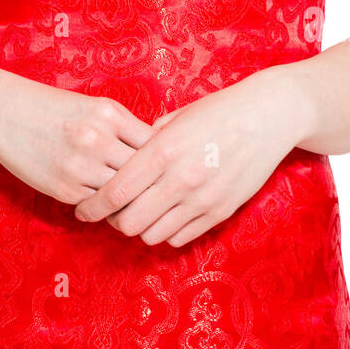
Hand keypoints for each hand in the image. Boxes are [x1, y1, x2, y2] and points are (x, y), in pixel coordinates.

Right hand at [0, 72, 153, 205]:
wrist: (2, 112)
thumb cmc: (52, 108)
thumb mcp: (93, 106)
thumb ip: (124, 127)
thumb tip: (157, 156)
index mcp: (110, 113)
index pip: (154, 145)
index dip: (161, 159)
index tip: (161, 167)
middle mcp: (98, 138)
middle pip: (142, 173)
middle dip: (149, 184)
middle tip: (154, 192)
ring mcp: (81, 166)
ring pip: (122, 194)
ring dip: (127, 200)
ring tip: (130, 201)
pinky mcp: (64, 188)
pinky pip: (98, 205)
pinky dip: (103, 205)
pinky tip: (103, 201)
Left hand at [72, 67, 308, 246]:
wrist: (268, 117)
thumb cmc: (218, 111)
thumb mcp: (175, 118)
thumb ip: (145, 143)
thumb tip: (118, 163)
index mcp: (163, 151)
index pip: (115, 193)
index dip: (91, 206)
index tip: (81, 209)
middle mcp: (181, 180)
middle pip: (129, 222)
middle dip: (113, 220)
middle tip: (110, 211)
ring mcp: (203, 200)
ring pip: (153, 235)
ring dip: (140, 227)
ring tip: (138, 211)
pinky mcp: (220, 213)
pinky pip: (180, 237)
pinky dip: (165, 230)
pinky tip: (164, 213)